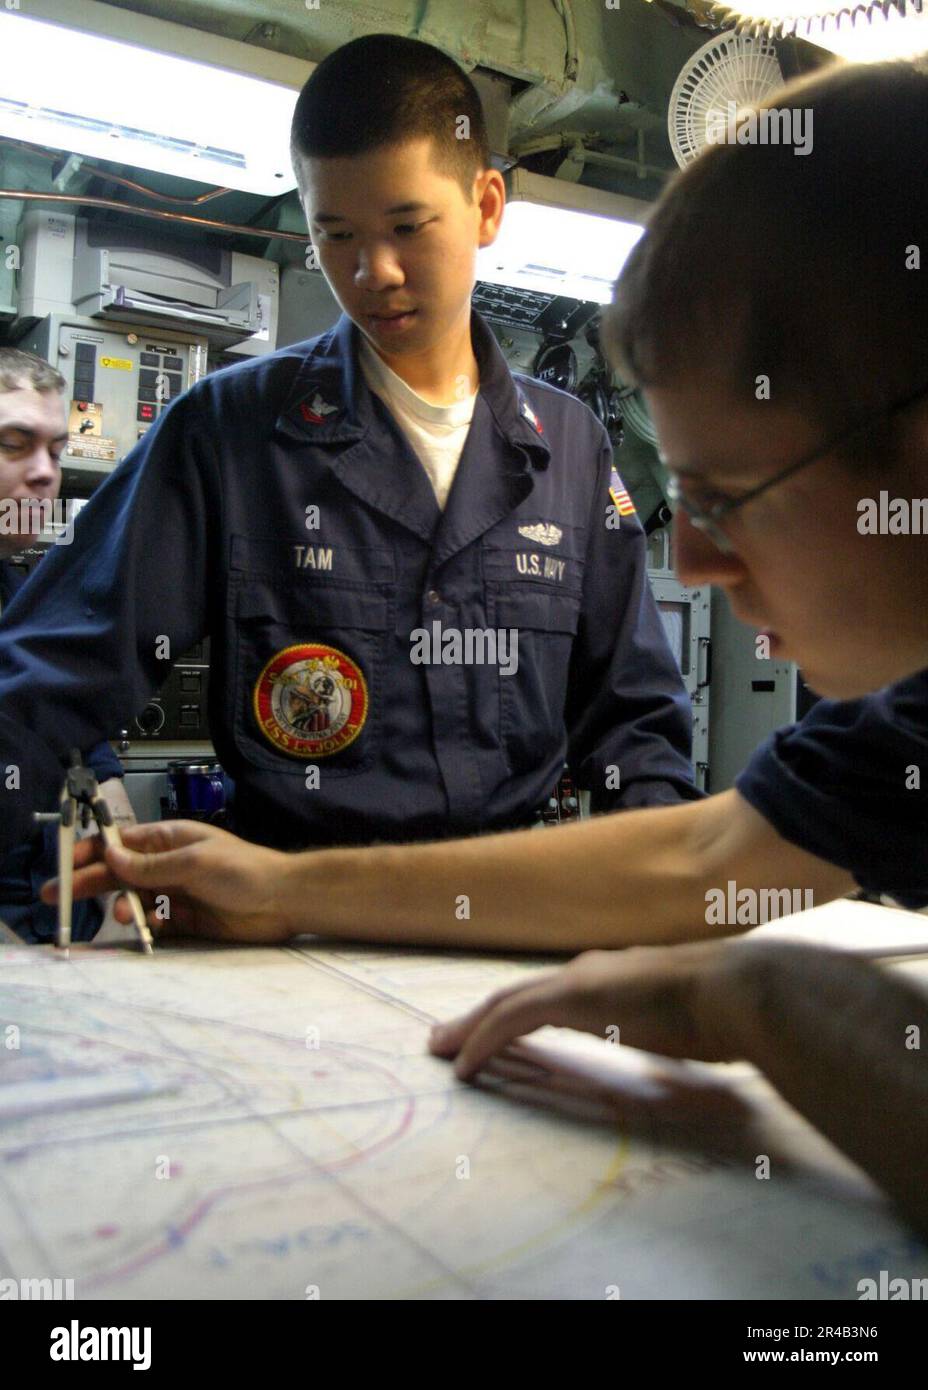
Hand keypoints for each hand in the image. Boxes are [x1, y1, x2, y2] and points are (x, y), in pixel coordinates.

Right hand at [40, 819, 294, 943]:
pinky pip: (155, 923)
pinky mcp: (186, 920)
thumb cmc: (245, 870)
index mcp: (169, 839)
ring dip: (122, 907)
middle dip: (88, 882)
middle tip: (58, 897)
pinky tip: (141, 930)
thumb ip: (149, 866)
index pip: (120, 843)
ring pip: (134, 900)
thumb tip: (108, 855)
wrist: (285, 901)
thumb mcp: (193, 862)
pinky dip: (144, 927)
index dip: (90, 853)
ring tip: (124, 916)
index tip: (64, 865)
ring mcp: (176, 893)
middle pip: (119, 873)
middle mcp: (168, 865)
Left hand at [429, 939, 757, 1079]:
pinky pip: (513, 1019)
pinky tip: (466, 1064)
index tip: (492, 1038)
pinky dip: (485, 1040)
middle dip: (479, 1018)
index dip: (515, 1017)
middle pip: (517, 996)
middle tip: (446, 1041)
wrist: (738, 993)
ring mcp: (579, 981)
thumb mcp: (684, 1029)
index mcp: (611, 980)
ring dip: (471, 1028)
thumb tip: (670, 1060)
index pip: (549, 998)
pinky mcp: (574, 997)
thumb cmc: (723, 1015)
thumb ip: (666, 1038)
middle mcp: (587, 972)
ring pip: (506, 1003)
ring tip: (443, 1052)